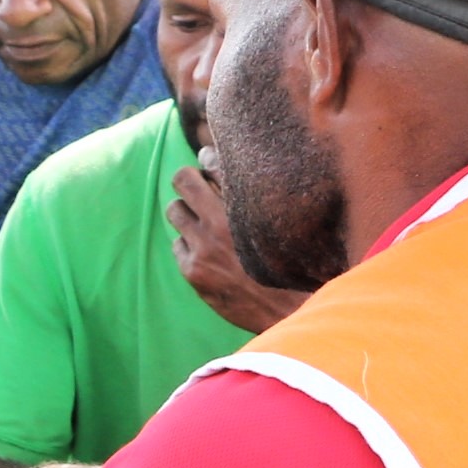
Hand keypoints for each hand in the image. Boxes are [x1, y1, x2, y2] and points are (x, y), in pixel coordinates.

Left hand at [169, 164, 313, 334]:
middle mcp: (223, 220)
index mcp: (249, 203)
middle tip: (199, 187)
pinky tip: (208, 252)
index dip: (209, 160)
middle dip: (189, 181)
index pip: (212, 161)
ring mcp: (204, 247)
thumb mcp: (282, 219)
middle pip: (184, 180)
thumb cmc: (290, 261)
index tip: (209, 165)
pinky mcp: (194, 270)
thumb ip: (252, 189)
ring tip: (203, 221)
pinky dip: (189, 244)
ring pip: (175, 211)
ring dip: (185, 211)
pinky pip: (178, 244)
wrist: (291, 310)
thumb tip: (215, 157)